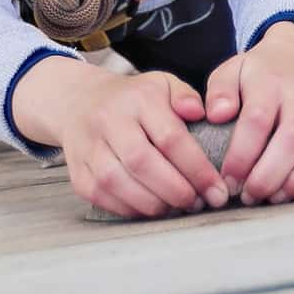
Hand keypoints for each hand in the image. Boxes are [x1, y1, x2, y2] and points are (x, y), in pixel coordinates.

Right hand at [37, 64, 228, 219]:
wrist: (79, 103)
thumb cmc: (133, 100)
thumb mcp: (163, 85)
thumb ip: (186, 97)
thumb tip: (200, 113)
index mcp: (138, 99)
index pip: (170, 138)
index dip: (197, 169)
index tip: (217, 189)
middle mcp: (109, 121)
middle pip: (142, 162)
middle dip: (176, 190)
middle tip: (198, 203)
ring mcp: (88, 147)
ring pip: (117, 182)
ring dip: (153, 204)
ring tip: (176, 207)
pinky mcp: (77, 172)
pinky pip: (102, 197)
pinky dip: (130, 209)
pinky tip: (151, 208)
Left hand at [205, 25, 293, 204]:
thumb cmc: (256, 74)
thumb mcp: (230, 72)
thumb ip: (220, 91)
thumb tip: (216, 114)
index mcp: (270, 84)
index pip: (257, 120)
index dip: (242, 155)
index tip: (228, 179)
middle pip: (293, 139)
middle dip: (269, 175)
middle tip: (248, 196)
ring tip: (274, 198)